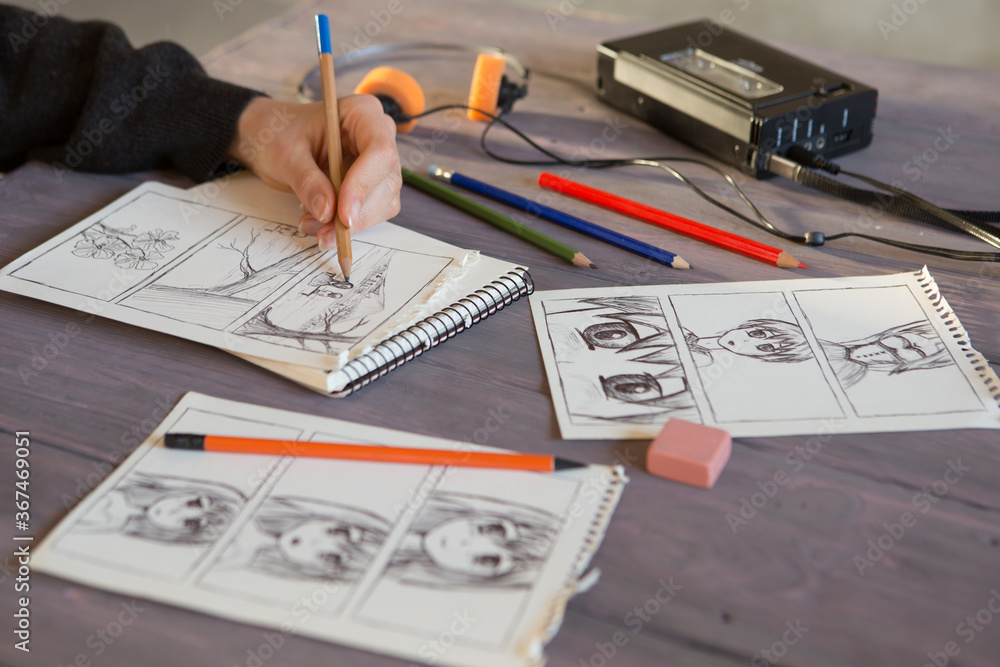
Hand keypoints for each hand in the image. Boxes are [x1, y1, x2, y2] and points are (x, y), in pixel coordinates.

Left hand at [229, 95, 401, 249]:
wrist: (273, 137)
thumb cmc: (280, 133)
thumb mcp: (286, 153)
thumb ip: (308, 181)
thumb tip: (327, 212)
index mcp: (362, 113)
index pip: (380, 152)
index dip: (363, 185)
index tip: (342, 215)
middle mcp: (379, 135)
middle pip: (386, 182)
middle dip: (355, 213)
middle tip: (322, 231)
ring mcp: (379, 162)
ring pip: (383, 202)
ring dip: (349, 223)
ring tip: (311, 223)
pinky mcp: (374, 185)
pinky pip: (372, 212)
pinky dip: (347, 225)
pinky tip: (320, 222)